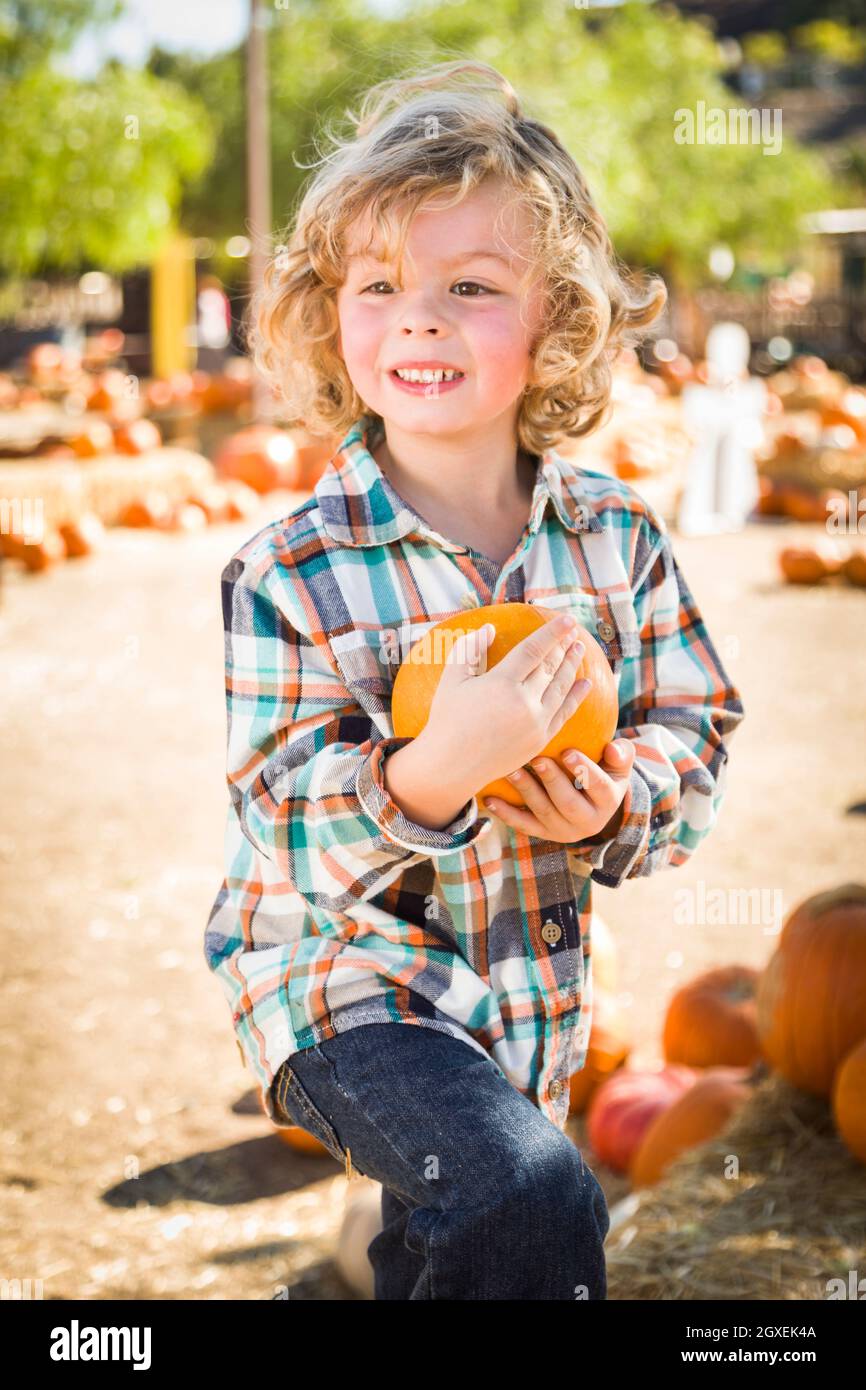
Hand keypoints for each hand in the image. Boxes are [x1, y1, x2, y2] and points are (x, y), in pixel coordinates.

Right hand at [414, 614, 591, 799]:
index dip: (552, 632)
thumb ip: (470, 649)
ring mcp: (535, 723)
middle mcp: (523, 703)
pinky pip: (564, 713)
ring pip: (561, 687)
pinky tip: (585, 683)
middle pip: (551, 666)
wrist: (451, 767)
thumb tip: (490, 629)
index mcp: (501, 683)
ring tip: (579, 648)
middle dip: (564, 646)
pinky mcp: (540, 740)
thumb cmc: (447, 719)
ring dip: (572, 665)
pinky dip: (577, 696)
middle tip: (572, 631)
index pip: (534, 649)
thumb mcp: (452, 680)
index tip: (567, 620)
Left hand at [481, 739, 635, 843]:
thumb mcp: (618, 764)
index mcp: (609, 801)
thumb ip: (621, 754)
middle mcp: (588, 822)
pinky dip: (506, 814)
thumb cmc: (604, 770)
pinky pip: (524, 825)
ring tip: (512, 771)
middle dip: (552, 782)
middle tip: (537, 760)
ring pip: (544, 814)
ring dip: (527, 792)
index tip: (568, 751)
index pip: (599, 786)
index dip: (583, 770)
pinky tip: (490, 799)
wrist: (592, 802)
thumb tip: (612, 747)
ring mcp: (564, 831)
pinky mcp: (544, 834)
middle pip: (569, 804)